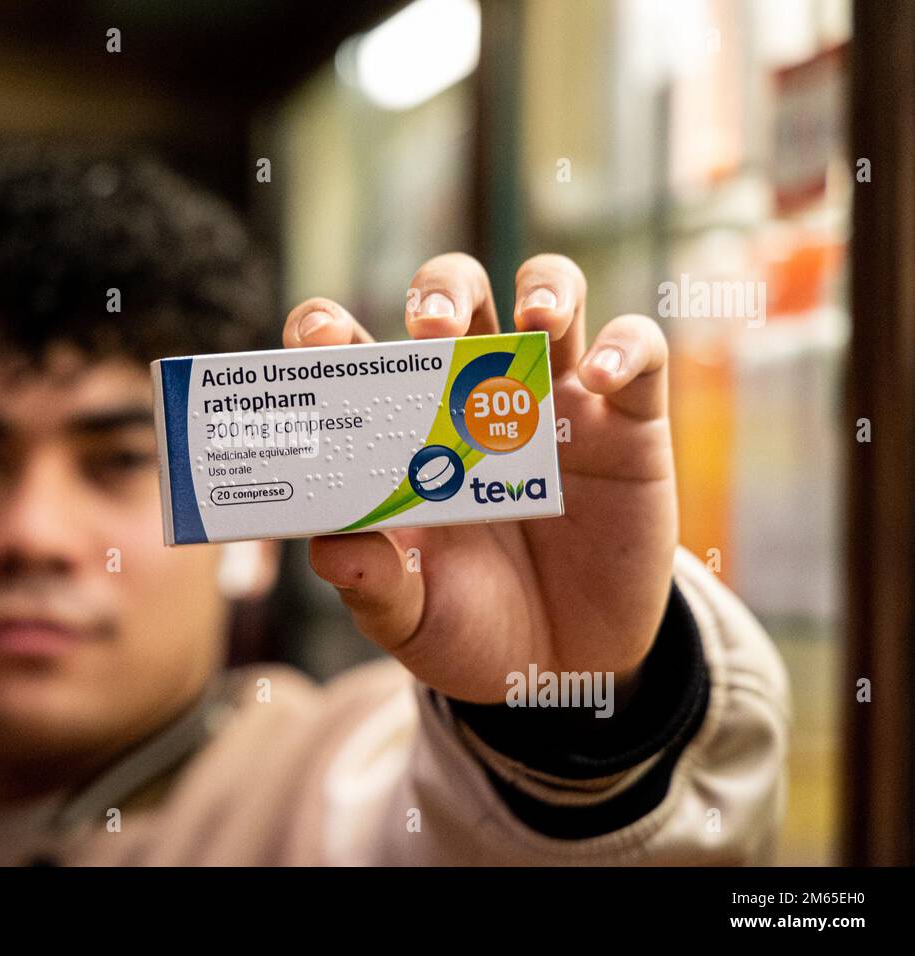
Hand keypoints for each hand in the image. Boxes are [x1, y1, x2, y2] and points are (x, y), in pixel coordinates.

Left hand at [282, 253, 676, 703]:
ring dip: (544, 288)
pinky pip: (639, 355)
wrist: (568, 668)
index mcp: (405, 431)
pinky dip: (625, 350)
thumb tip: (330, 548)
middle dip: (440, 292)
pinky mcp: (627, 425)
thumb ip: (373, 584)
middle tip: (431, 330)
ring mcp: (554, 402)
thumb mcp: (412, 618)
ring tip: (535, 321)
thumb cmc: (473, 628)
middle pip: (456, 297)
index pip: (359, 351)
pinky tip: (600, 380)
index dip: (333, 328)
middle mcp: (475, 398)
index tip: (322, 335)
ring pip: (552, 295)